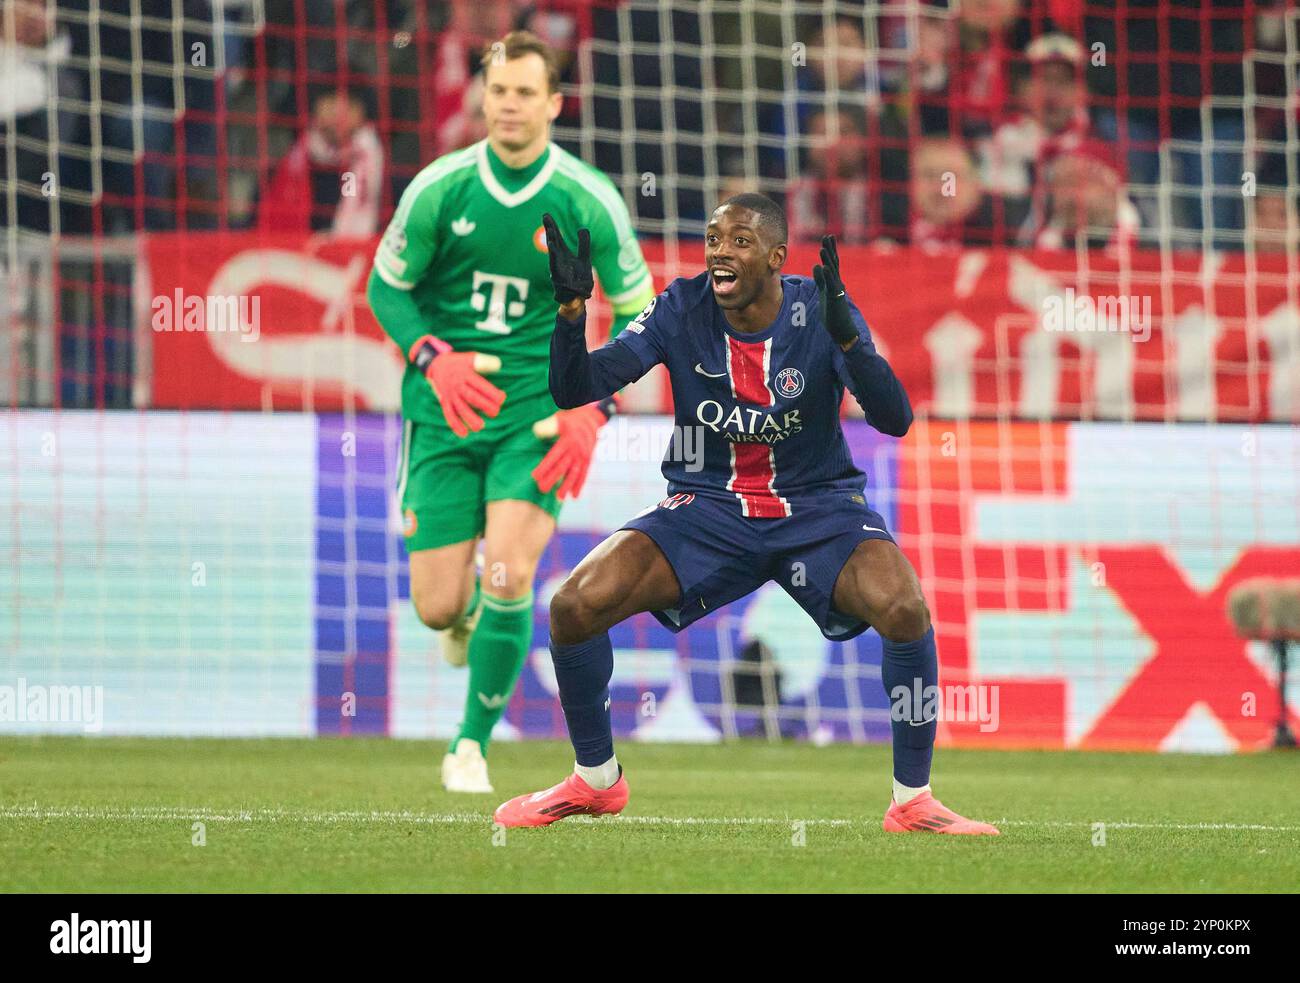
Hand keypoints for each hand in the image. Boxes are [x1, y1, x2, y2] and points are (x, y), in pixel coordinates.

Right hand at [422, 349, 505, 437]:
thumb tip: (498, 365)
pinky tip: (464, 434)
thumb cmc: (460, 363)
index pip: (479, 385)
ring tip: (480, 427)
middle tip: (495, 413)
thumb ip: (485, 362)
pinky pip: (448, 414)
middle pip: (471, 397)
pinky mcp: (444, 401)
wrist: (436, 364)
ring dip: (469, 418)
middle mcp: (457, 385)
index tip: (502, 398)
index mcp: (466, 374)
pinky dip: (455, 425)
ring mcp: (450, 394)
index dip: (491, 393)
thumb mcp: (471, 358)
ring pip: (459, 408)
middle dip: (484, 406)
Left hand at [531, 403, 606, 499]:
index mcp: (567, 441)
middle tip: (542, 489)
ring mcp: (583, 457)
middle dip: (552, 479)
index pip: (553, 456)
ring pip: (574, 473)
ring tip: (558, 497)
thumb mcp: (559, 419)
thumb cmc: (571, 420)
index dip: (544, 467)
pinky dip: (579, 485)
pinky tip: (574, 496)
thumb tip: (536, 431)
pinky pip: (584, 474)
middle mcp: (576, 450)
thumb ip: (548, 426)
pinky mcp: (588, 461)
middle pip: (562, 467)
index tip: (534, 476)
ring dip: (566, 486)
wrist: (593, 419)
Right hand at [542, 212, 593, 304]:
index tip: (546, 214)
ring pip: (553, 252)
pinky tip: (552, 246)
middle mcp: (558, 259)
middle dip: (550, 228)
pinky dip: (554, 255)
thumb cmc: (579, 279)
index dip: (552, 226)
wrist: (578, 296)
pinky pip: (555, 264)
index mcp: (563, 254)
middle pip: (553, 240)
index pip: (557, 237)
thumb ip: (583, 244)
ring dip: (552, 240)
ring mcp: (558, 267)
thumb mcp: (584, 258)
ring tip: (551, 229)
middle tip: (545, 215)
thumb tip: (582, 228)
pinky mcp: (559, 276)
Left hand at [812, 234, 858, 348]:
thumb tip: (817, 266)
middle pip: (833, 264)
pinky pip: (831, 285)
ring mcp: (836, 291)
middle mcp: (836, 284)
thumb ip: (821, 280)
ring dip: (827, 260)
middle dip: (830, 250)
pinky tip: (823, 266)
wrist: (841, 330)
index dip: (829, 250)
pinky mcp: (835, 299)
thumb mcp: (824, 293)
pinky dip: (827, 276)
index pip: (831, 263)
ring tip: (823, 248)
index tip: (827, 237)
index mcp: (833, 282)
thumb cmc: (833, 313)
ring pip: (832, 272)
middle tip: (827, 236)